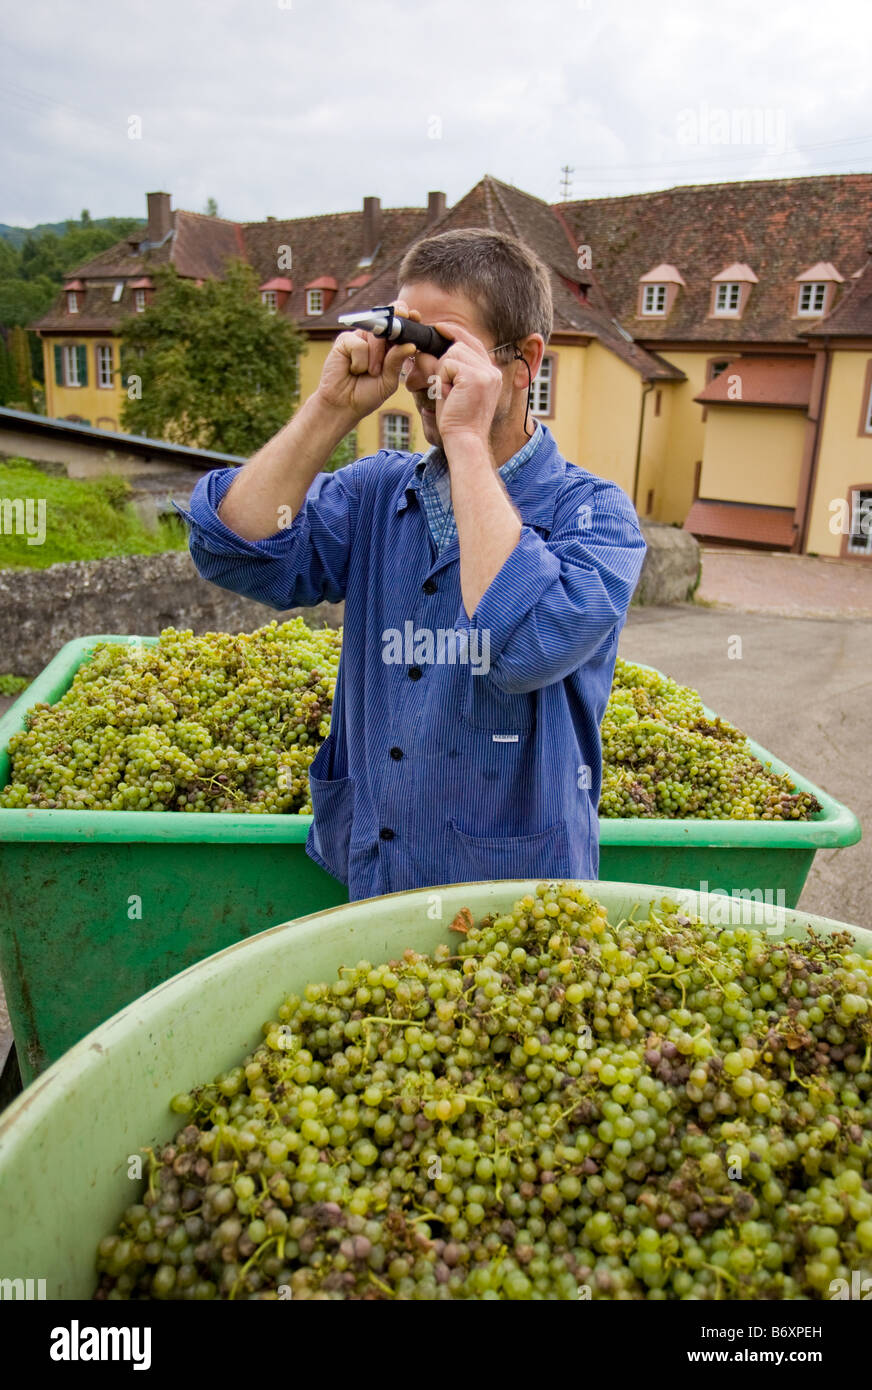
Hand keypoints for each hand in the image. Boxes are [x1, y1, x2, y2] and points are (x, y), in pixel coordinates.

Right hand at [315, 299, 419, 422]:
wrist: (343, 405)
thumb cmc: (366, 394)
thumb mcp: (388, 380)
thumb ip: (397, 361)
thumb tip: (410, 345)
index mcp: (389, 347)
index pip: (400, 327)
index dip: (407, 319)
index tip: (415, 316)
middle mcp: (375, 339)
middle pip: (388, 322)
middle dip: (395, 326)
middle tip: (398, 330)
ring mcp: (360, 338)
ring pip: (375, 336)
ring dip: (375, 357)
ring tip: (370, 372)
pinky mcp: (345, 340)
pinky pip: (359, 344)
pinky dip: (359, 362)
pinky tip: (353, 370)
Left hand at [429, 321, 503, 452]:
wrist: (464, 441)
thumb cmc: (456, 421)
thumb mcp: (450, 390)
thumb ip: (444, 369)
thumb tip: (422, 352)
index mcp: (491, 373)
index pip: (472, 342)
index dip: (455, 333)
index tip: (439, 328)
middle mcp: (492, 370)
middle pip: (460, 344)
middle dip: (443, 360)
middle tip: (437, 381)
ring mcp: (486, 372)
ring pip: (452, 352)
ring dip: (441, 372)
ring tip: (447, 393)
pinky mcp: (475, 376)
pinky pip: (448, 364)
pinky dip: (441, 378)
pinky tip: (447, 394)